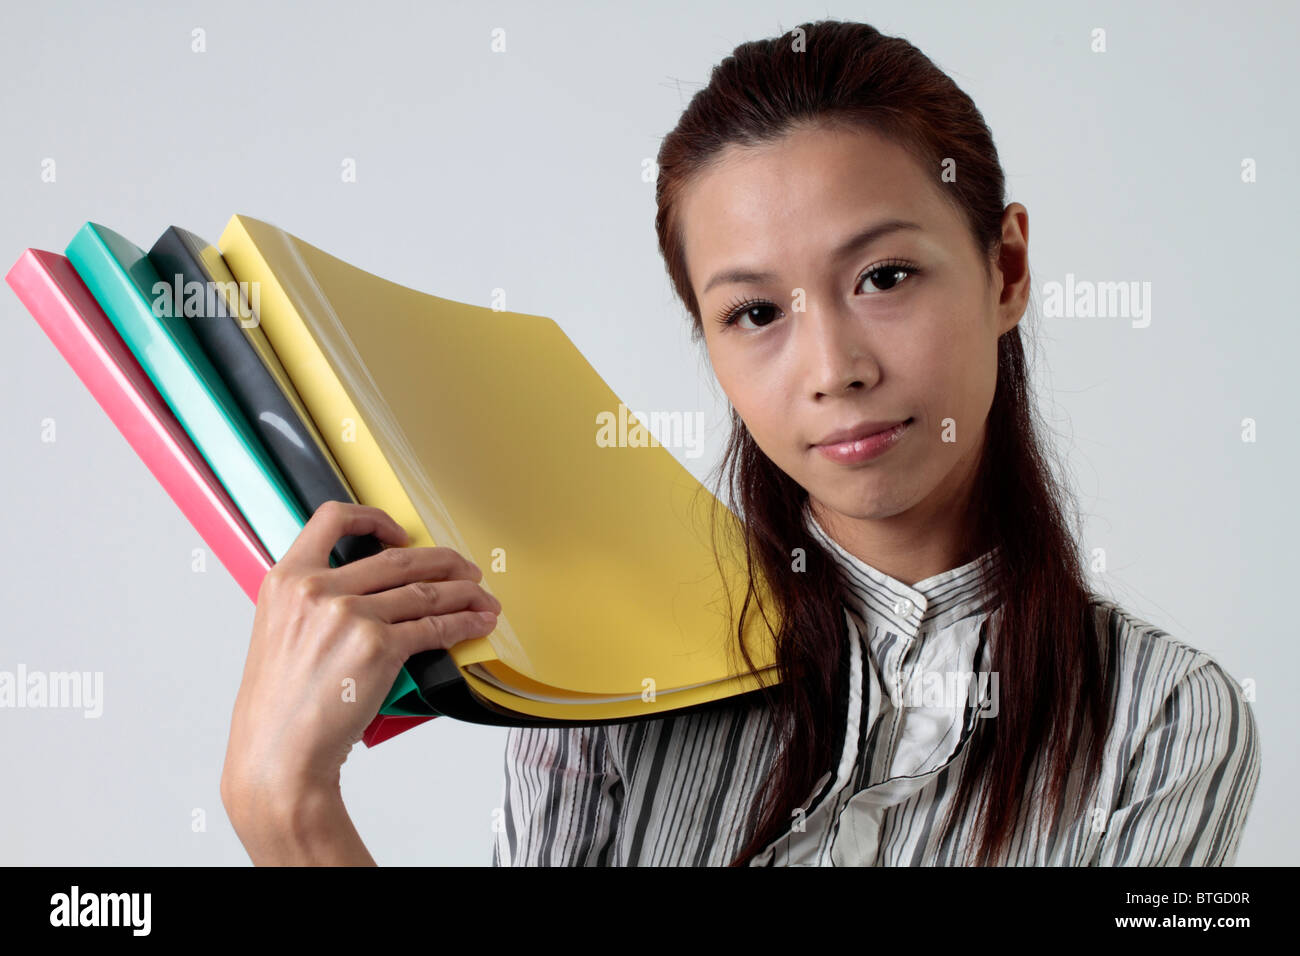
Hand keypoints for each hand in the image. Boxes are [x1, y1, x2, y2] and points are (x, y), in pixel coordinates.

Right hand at [220, 501, 499, 829]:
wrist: (278, 753)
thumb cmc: (280, 705)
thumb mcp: (280, 631)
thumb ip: (313, 601)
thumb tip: (362, 591)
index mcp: (287, 578)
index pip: (331, 519)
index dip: (374, 518)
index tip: (400, 533)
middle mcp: (318, 589)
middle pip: (398, 558)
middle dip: (443, 561)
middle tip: (465, 569)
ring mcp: (350, 615)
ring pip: (425, 592)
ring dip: (464, 593)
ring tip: (483, 598)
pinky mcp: (379, 646)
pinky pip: (435, 626)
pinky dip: (464, 623)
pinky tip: (476, 624)